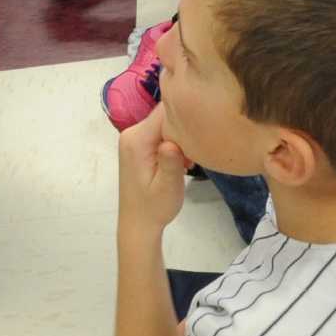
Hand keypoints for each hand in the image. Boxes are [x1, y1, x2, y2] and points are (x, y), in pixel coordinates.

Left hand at [117, 104, 191, 232]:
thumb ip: (170, 162)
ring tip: (188, 161)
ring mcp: (134, 138)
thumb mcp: (167, 187)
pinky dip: (174, 143)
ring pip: (165, 124)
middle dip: (184, 129)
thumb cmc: (154, 208)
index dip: (185, 115)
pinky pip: (161, 133)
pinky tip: (181, 161)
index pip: (164, 111)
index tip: (203, 127)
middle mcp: (132, 133)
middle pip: (165, 116)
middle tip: (195, 152)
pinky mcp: (139, 145)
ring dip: (180, 138)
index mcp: (137, 140)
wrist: (138, 223)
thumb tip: (173, 140)